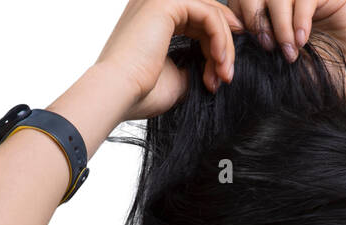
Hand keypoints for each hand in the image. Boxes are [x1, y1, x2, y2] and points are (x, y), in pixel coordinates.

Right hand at [95, 0, 247, 120]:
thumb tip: (212, 66)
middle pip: (206, 15)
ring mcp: (159, 1)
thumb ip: (193, 64)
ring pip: (210, 14)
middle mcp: (154, 4)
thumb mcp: (176, 76)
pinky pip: (208, 14)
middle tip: (227, 75)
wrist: (118, 94)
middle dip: (224, 46)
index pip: (196, 20)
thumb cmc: (140, 92)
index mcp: (153, 19)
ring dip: (224, 45)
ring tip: (224, 73)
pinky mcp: (165, 3)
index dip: (217, 44)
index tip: (225, 71)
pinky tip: (219, 60)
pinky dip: (220, 38)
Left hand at [221, 0, 345, 118]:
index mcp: (271, 19)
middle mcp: (287, 4)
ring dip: (278, 21)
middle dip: (254, 17)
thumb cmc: (324, 82)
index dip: (238, 22)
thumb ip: (254, 52)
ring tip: (289, 51)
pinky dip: (298, 17)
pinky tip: (303, 41)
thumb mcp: (278, 69)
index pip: (241, 4)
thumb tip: (225, 46)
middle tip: (266, 46)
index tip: (248, 51)